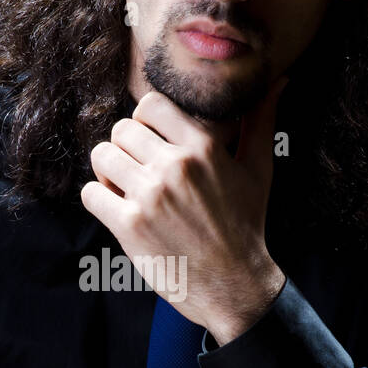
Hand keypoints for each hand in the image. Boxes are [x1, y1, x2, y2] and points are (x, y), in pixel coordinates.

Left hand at [80, 79, 287, 343]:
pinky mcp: (130, 226)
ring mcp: (150, 196)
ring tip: (125, 188)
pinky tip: (117, 210)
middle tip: (138, 171)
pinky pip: (90, 193)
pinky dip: (98, 200)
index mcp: (203, 147)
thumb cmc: (247, 226)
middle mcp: (175, 166)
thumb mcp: (259, 170)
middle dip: (125, 148)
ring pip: (101, 156)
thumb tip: (277, 83)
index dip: (143, 121)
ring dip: (108, 172)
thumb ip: (260, 123)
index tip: (150, 142)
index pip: (149, 105)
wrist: (235, 285)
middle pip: (120, 129)